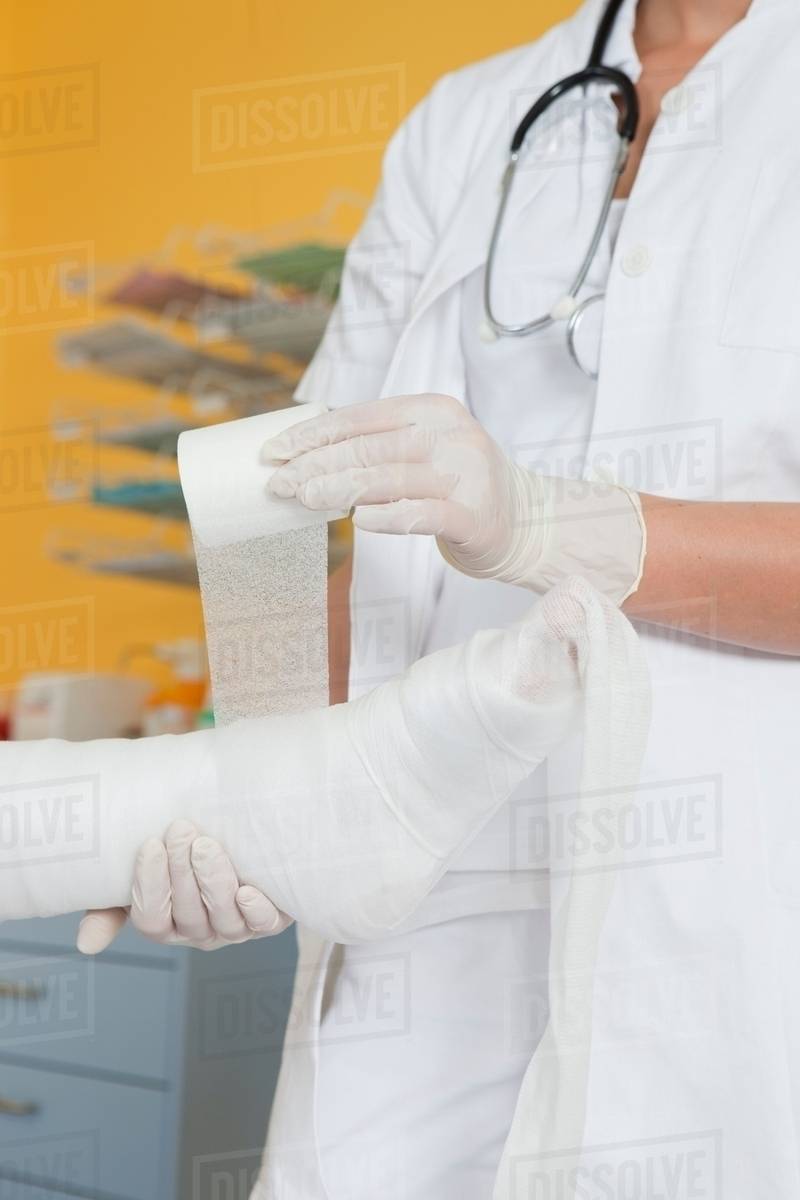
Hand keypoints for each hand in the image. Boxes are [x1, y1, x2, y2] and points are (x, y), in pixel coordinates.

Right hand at [77, 820, 291, 954]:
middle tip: (181, 831)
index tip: (150, 844)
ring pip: (222, 917)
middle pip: (187, 914)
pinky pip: (263, 924)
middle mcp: (198, 931)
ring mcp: (233, 927)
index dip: (149, 885)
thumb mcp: (146, 870)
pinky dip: (256, 910)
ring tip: (208, 845)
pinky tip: (248, 891)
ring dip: (214, 882)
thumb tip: (85, 944)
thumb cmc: (182, 855)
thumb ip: (111, 904)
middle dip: (181, 872)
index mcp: (165, 923)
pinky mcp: (268, 919)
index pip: (150, 918)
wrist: (235, 835)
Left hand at [263, 393, 526, 575]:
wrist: (523, 522)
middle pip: (369, 448)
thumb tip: (305, 457)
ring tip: (304, 499)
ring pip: (389, 478)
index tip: (275, 451)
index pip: (361, 417)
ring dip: (339, 489)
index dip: (313, 433)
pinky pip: (422, 514)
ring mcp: (464, 475)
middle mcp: (450, 436)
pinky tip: (357, 521)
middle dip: (316, 464)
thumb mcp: (424, 448)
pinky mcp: (473, 515)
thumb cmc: (458, 485)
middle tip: (278, 483)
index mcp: (432, 410)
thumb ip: (379, 446)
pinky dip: (388, 516)